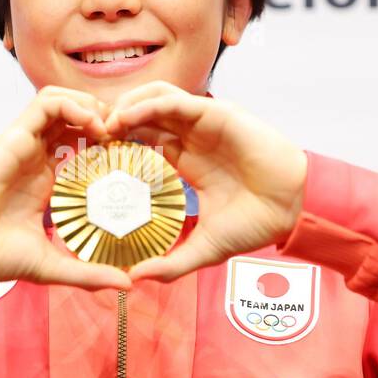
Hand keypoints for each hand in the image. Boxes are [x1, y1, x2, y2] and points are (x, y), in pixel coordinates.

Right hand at [0, 86, 130, 290]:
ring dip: (92, 107)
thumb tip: (127, 285)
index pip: (85, 145)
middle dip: (107, 119)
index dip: (111, 144)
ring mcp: (28, 143)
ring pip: (64, 102)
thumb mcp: (53, 266)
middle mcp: (40, 156)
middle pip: (78, 117)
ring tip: (112, 130)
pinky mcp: (16, 135)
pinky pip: (46, 104)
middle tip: (129, 137)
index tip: (135, 156)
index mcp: (50, 179)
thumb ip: (88, 273)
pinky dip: (73, 106)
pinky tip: (93, 126)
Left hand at [104, 81, 307, 283]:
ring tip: (104, 125)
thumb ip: (171, 264)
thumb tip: (134, 279)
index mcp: (183, 160)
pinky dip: (147, 105)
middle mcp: (189, 137)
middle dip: (113, 120)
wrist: (289, 210)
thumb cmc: (253, 224)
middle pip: (142, 114)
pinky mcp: (214, 113)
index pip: (140, 140)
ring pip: (154, 98)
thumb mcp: (203, 248)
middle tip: (88, 136)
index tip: (89, 156)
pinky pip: (175, 100)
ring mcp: (201, 123)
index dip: (115, 143)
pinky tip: (127, 118)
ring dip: (126, 106)